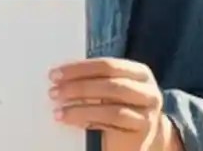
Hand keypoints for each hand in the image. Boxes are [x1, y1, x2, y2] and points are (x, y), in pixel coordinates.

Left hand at [50, 58, 176, 150]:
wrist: (142, 136)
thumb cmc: (121, 105)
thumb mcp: (112, 87)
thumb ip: (94, 79)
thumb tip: (60, 75)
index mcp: (140, 73)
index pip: (108, 65)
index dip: (80, 68)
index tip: (56, 74)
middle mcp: (149, 93)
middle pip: (111, 86)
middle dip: (79, 87)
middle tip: (54, 91)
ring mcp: (147, 116)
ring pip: (112, 110)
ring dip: (81, 110)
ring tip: (59, 111)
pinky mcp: (140, 135)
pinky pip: (113, 128)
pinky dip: (89, 123)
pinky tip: (72, 122)